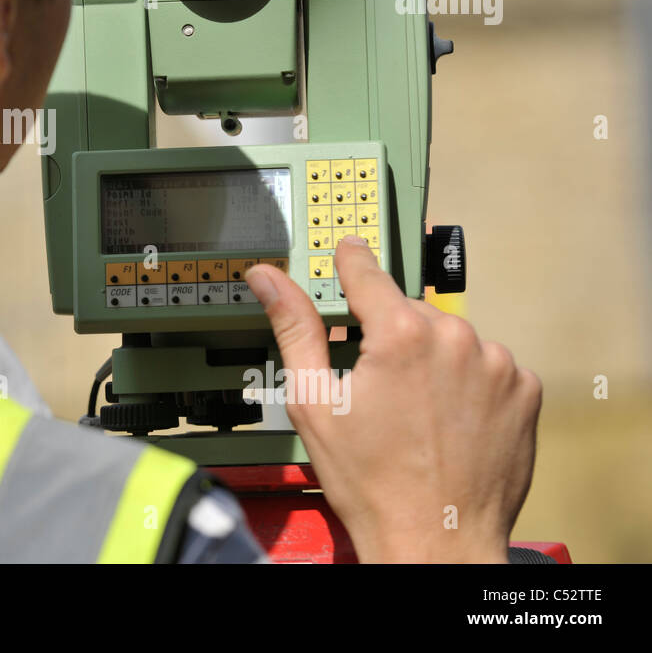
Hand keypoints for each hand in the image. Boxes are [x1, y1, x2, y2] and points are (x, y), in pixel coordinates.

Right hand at [244, 236, 541, 562]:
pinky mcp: (524, 390)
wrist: (436, 541)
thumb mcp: (312, 401)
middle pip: (408, 311)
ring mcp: (497, 365)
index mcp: (400, 335)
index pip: (367, 272)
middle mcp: (456, 339)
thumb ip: (294, 327)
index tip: (347, 252)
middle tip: (373, 384)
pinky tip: (447, 418)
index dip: (349, 262)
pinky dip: (467, 382)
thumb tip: (269, 278)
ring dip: (430, 358)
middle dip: (388, 335)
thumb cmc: (371, 482)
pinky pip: (487, 366)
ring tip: (413, 410)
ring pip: (450, 337)